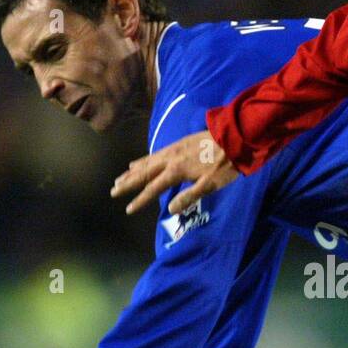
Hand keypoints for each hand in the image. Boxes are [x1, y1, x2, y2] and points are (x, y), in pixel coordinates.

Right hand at [110, 129, 240, 215]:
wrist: (235, 138)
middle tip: (113, 190)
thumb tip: (169, 209)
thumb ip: (189, 196)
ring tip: (120, 177)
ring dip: (132, 171)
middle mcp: (170, 159)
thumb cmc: (225, 165)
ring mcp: (173, 150)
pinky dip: (143, 160)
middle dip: (128, 183)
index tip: (128, 209)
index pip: (153, 188)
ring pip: (147, 161)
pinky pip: (154, 154)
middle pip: (144, 173)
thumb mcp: (210, 185)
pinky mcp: (178, 144)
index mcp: (177, 170)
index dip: (140, 200)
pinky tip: (138, 162)